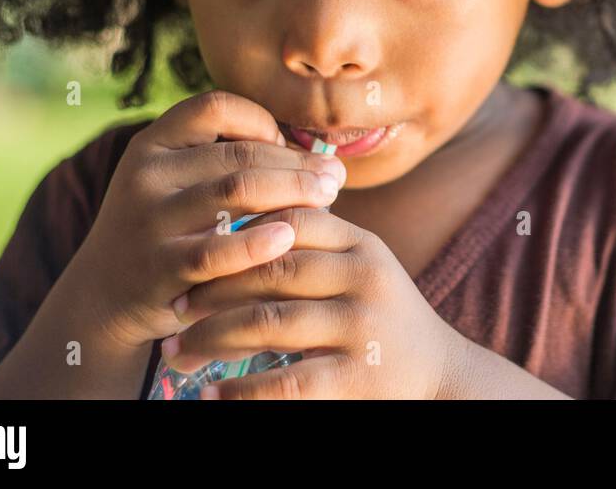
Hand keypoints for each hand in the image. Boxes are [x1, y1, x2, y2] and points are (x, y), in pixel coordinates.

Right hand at [70, 90, 345, 351]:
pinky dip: (258, 242)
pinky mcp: (158, 268)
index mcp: (152, 143)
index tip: (285, 145)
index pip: (216, 107)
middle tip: (335, 177)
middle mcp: (146, 174)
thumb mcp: (179, 183)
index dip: (260, 120)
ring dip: (292, 192)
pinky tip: (289, 238)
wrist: (107, 294)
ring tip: (328, 199)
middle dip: (297, 164)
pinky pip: (217, 251)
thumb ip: (228, 161)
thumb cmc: (169, 229)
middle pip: (239, 153)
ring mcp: (149, 220)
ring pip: (236, 190)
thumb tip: (320, 157)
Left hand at [158, 205, 466, 398]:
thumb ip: (317, 243)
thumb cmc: (383, 319)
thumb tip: (237, 221)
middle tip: (173, 307)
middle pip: (272, 269)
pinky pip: (285, 382)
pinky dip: (240, 390)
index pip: (289, 220)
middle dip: (212, 289)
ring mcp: (362, 328)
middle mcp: (365, 278)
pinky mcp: (357, 378)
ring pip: (268, 322)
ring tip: (177, 351)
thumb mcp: (362, 268)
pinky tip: (212, 395)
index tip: (194, 252)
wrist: (442, 378)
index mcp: (362, 245)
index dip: (237, 232)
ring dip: (211, 337)